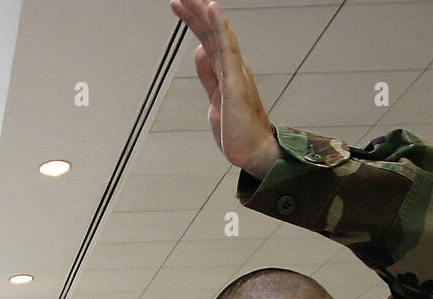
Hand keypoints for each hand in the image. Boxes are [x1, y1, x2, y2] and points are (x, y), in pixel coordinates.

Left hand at [170, 0, 280, 178]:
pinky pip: (227, 50)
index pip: (207, 38)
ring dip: (204, 13)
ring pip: (218, 35)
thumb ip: (208, 74)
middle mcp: (232, 65)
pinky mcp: (235, 83)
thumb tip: (199, 51)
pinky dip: (220, 28)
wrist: (254, 150)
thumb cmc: (237, 127)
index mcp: (226, 69)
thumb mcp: (214, 96)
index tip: (178, 3)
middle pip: (211, 31)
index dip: (193, 20)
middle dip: (195, 10)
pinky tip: (213, 10)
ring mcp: (235, 72)